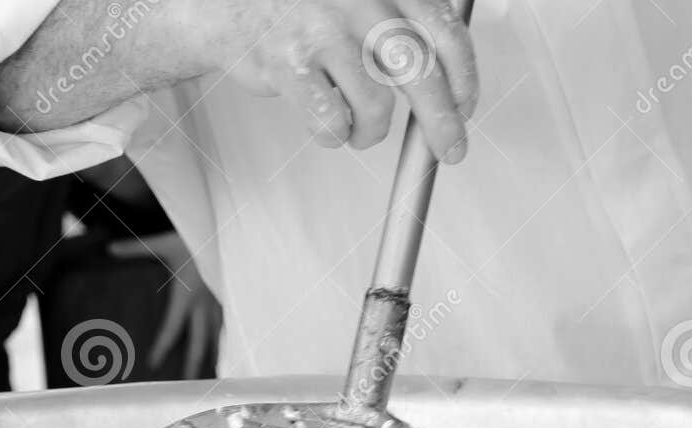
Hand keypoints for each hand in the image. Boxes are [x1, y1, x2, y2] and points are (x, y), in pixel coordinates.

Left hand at [109, 233, 222, 379]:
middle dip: (194, 364)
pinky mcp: (225, 299)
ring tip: (210, 373)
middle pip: (199, 342)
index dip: (162, 347)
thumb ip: (136, 248)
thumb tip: (109, 250)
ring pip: (216, 336)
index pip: (172, 329)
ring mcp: (217, 303)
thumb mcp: (162, 243)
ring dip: (212, 356)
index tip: (153, 363)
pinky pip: (224, 325)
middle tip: (188, 383)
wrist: (221, 232)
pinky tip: (222, 349)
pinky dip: (223, 339)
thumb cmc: (191, 238)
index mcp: (186, 296)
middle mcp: (203, 305)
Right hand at [209, 0, 477, 160]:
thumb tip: (452, 89)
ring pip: (377, 108)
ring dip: (371, 131)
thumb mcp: (360, 0)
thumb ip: (403, 25)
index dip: (465, 79)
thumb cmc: (302, 10)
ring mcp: (323, 30)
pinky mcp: (290, 65)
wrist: (225, 8)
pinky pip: (333, 124)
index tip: (466, 106)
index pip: (445, 32)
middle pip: (421, 74)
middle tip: (450, 149)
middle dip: (443, 123)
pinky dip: (334, 135)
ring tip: (357, 125)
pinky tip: (326, 122)